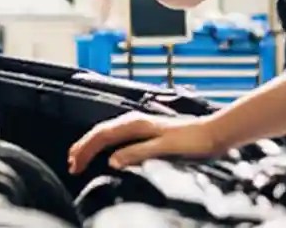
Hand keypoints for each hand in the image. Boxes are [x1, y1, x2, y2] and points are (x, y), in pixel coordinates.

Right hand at [67, 111, 225, 174]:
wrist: (214, 133)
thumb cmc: (193, 140)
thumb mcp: (164, 148)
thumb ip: (137, 153)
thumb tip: (112, 160)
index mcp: (135, 123)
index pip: (101, 135)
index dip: (85, 150)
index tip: (74, 164)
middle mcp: (135, 121)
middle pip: (100, 132)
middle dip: (83, 147)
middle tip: (71, 164)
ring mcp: (140, 125)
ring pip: (107, 134)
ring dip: (92, 146)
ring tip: (80, 158)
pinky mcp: (146, 132)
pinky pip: (116, 137)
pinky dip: (104, 145)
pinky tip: (105, 153)